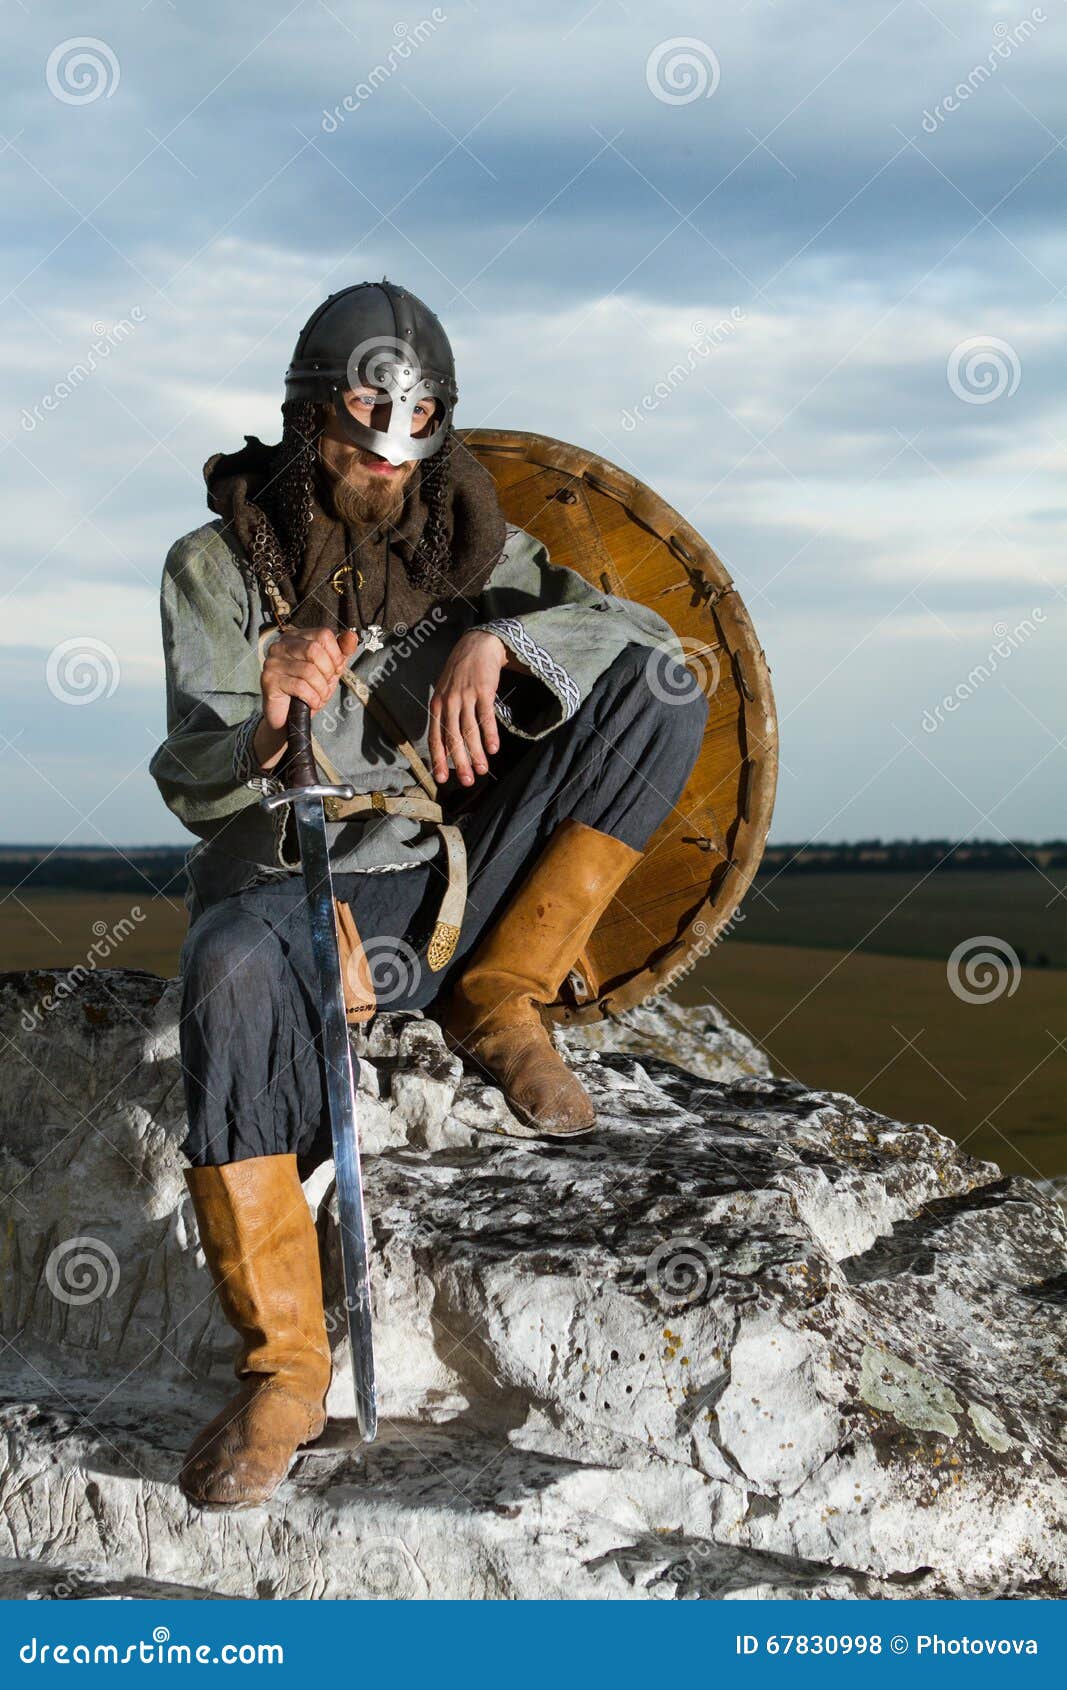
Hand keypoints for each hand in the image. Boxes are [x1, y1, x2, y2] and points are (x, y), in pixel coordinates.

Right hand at [254, 626, 357, 768]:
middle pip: (315, 649)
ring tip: (319, 696)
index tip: (335, 670)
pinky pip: (300, 686)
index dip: (336, 655)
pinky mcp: (269, 680)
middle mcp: (281, 645)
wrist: (291, 718)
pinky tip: (311, 703)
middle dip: (328, 671)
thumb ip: (342, 651)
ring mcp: (273, 662)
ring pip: (308, 670)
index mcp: (296, 638)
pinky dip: (312, 698)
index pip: (323, 634)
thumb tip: (352, 635)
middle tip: (326, 685)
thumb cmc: (309, 690)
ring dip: (321, 688)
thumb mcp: (331, 669)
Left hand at [428, 630, 506, 785]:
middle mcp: (448, 702)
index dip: (439, 759)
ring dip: (476, 753)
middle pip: (453, 738)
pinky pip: (486, 717)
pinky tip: (493, 749)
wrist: (478, 645)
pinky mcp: (483, 690)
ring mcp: (466, 696)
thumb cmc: (461, 673)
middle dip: (460, 762)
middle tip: (467, 781)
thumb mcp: (446, 692)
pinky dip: (490, 734)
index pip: (436, 737)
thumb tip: (448, 746)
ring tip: (483, 770)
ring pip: (470, 730)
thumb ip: (446, 716)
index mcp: (437, 706)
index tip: (443, 779)